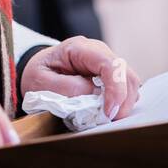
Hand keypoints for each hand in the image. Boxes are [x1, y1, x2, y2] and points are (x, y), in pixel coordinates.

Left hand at [20, 37, 141, 121]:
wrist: (38, 70)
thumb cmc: (38, 74)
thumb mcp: (41, 82)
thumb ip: (67, 87)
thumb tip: (94, 94)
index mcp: (80, 48)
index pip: (109, 64)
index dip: (115, 89)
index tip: (109, 112)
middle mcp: (98, 51)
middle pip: (125, 73)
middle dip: (123, 100)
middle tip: (109, 119)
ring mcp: (106, 62)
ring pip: (130, 81)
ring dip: (124, 102)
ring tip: (106, 117)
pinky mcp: (110, 75)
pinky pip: (125, 88)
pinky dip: (121, 102)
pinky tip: (107, 111)